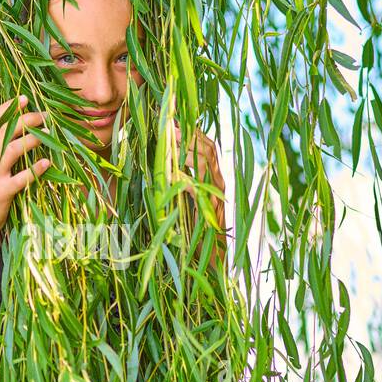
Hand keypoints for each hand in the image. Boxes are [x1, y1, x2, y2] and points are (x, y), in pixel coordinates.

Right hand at [0, 94, 50, 252]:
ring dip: (35, 139)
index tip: (23, 98)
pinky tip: (48, 164)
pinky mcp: (3, 192)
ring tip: (49, 135)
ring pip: (15, 148)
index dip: (7, 108)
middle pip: (7, 130)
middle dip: (28, 118)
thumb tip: (14, 139)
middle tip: (44, 115)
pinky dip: (37, 169)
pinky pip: (23, 177)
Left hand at [172, 119, 226, 259]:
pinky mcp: (211, 211)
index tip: (173, 121)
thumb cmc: (195, 230)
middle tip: (169, 126)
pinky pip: (199, 190)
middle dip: (189, 136)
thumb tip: (162, 165)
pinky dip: (185, 180)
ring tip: (168, 142)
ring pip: (206, 165)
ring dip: (186, 152)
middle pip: (209, 150)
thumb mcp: (186, 200)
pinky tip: (171, 176)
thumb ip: (179, 182)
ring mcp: (218, 196)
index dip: (192, 132)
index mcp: (214, 178)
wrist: (210, 260)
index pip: (208, 147)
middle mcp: (219, 184)